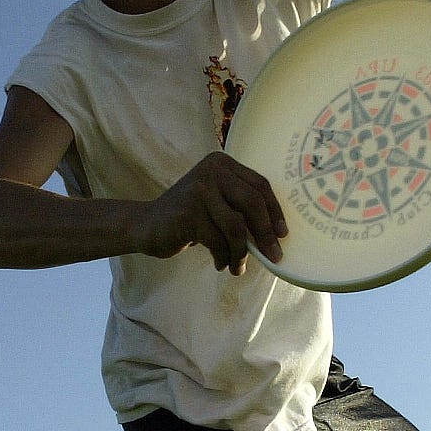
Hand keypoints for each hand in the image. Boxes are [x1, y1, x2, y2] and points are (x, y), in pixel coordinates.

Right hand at [136, 151, 286, 273]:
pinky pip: (218, 240)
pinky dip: (223, 257)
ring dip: (241, 253)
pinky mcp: (188, 212)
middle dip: (265, 234)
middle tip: (273, 256)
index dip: (275, 211)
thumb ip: (241, 206)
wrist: (147, 224)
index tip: (283, 235)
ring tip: (238, 267)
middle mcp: (211, 171)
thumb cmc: (190, 217)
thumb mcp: (217, 202)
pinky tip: (221, 264)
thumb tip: (276, 233)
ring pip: (236, 227)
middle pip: (252, 203)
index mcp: (222, 163)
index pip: (260, 185)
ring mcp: (198, 190)